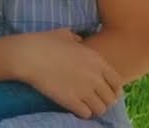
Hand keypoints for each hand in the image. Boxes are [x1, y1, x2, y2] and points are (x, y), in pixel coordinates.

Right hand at [5, 28, 123, 118]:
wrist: (30, 55)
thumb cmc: (46, 42)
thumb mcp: (67, 35)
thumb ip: (78, 39)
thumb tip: (78, 39)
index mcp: (97, 61)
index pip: (117, 82)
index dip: (113, 89)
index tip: (106, 92)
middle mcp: (95, 76)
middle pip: (111, 98)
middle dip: (104, 101)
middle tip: (95, 101)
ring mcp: (84, 89)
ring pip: (101, 109)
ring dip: (94, 109)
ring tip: (86, 106)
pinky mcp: (71, 101)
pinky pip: (86, 114)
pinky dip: (82, 113)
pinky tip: (76, 108)